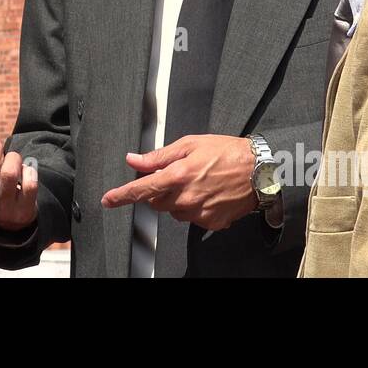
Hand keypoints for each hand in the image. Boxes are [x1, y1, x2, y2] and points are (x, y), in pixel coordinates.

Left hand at [99, 135, 257, 230]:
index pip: (141, 190)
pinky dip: (196, 207)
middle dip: (160, 190)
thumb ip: (159, 156)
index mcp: (177, 176)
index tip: (108, 200)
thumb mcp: (190, 145)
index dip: (122, 195)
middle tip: (178, 175)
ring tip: (200, 182)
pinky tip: (210, 193)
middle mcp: (185, 198)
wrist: (260, 170)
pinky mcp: (211, 222)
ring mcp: (198, 213)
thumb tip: (134, 159)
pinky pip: (193, 217)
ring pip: (175, 211)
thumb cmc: (227, 152)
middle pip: (157, 202)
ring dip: (178, 199)